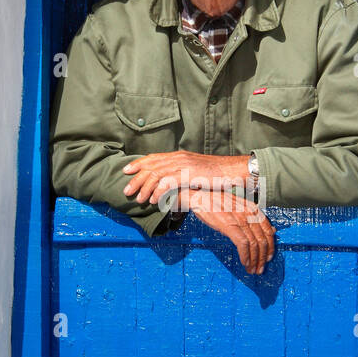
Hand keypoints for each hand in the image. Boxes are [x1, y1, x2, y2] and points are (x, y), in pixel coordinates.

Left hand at [122, 151, 249, 205]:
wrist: (231, 171)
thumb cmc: (215, 174)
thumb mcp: (194, 171)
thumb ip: (181, 174)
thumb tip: (169, 184)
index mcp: (178, 155)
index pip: (153, 158)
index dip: (138, 164)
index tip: (126, 171)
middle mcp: (178, 158)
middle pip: (150, 167)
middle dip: (136, 179)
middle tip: (126, 191)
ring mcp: (183, 165)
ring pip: (156, 175)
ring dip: (145, 188)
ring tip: (139, 199)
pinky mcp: (188, 175)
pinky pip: (168, 183)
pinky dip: (158, 192)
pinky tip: (154, 201)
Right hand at [184, 185, 275, 275]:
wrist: (200, 196)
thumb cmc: (218, 202)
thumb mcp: (239, 208)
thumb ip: (253, 219)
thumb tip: (271, 231)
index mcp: (254, 209)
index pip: (268, 231)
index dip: (270, 247)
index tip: (268, 258)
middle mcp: (250, 214)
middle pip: (262, 240)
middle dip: (262, 258)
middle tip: (259, 269)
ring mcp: (240, 219)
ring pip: (253, 244)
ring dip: (254, 260)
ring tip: (251, 270)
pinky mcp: (229, 225)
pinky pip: (242, 243)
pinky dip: (245, 256)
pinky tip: (244, 263)